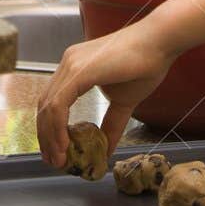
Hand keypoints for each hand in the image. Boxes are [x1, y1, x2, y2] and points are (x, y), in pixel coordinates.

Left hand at [36, 25, 174, 167]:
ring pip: (48, 107)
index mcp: (75, 67)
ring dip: (50, 137)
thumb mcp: (124, 102)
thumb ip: (112, 124)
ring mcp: (71, 65)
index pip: (52, 101)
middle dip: (46, 136)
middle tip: (55, 161)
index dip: (50, 128)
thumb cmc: (145, 65)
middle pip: (44, 105)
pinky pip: (59, 105)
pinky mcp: (79, 71)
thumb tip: (106, 150)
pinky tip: (66, 145)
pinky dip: (57, 128)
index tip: (57, 151)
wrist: (160, 43)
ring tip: (60, 159)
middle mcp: (68, 63)